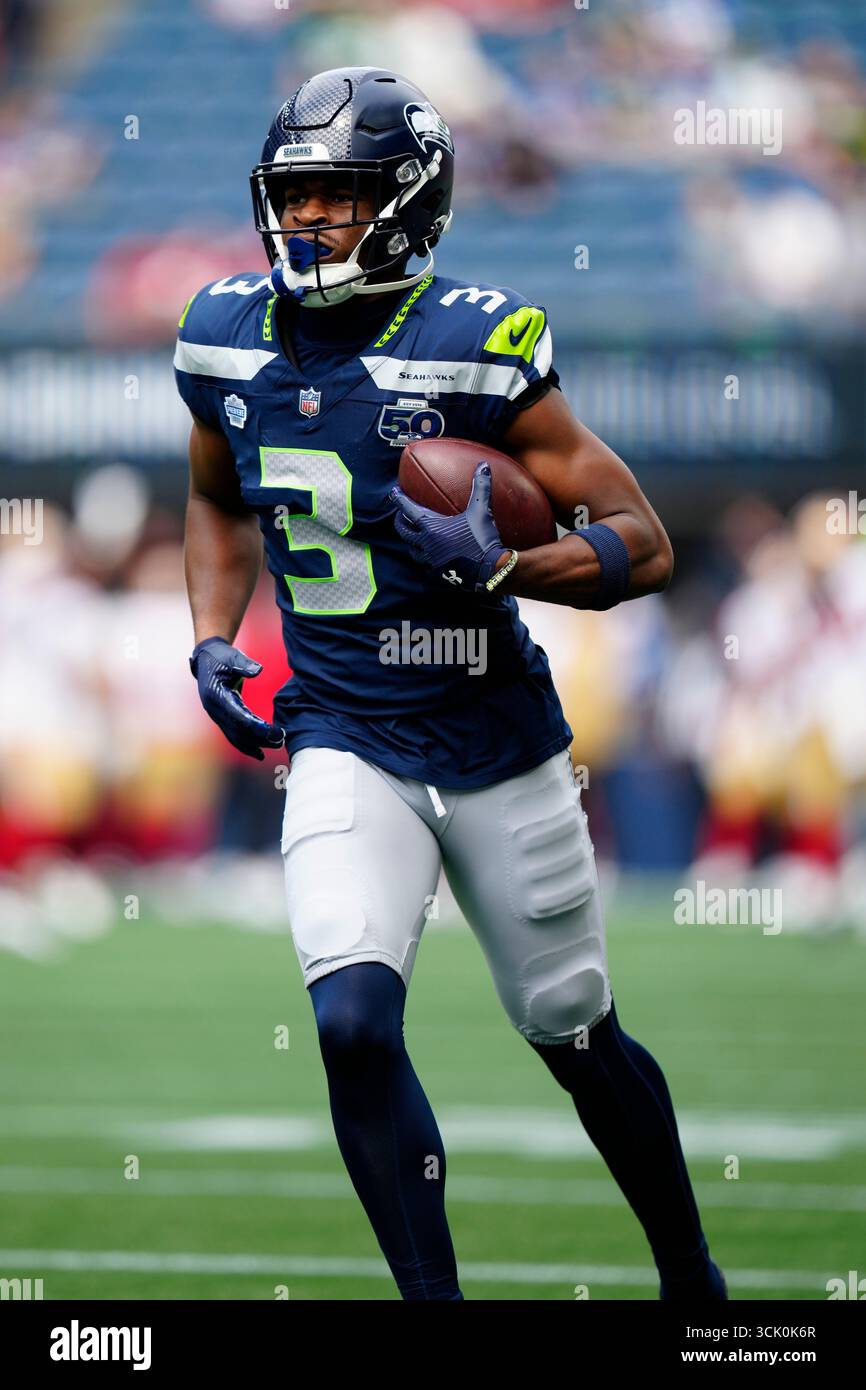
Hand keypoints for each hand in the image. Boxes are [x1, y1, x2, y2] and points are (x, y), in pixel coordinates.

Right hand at [189, 636, 284, 760]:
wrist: (206, 659)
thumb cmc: (221, 657)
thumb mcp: (232, 656)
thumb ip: (244, 664)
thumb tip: (258, 670)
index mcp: (216, 696)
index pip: (239, 718)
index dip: (257, 727)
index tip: (275, 731)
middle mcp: (214, 710)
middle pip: (239, 731)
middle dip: (260, 738)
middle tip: (281, 739)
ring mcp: (217, 716)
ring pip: (236, 737)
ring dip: (256, 744)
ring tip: (277, 745)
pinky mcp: (222, 718)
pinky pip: (234, 735)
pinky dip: (247, 745)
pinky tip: (260, 753)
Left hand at [389, 460, 507, 592]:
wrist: (489, 570)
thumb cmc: (482, 539)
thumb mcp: (481, 510)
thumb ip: (481, 487)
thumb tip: (484, 464)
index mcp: (432, 527)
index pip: (409, 510)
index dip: (400, 500)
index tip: (393, 492)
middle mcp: (427, 544)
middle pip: (405, 532)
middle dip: (400, 522)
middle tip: (400, 515)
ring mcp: (431, 560)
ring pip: (412, 550)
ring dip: (409, 541)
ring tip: (412, 536)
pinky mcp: (438, 573)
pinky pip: (424, 564)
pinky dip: (422, 556)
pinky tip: (428, 555)